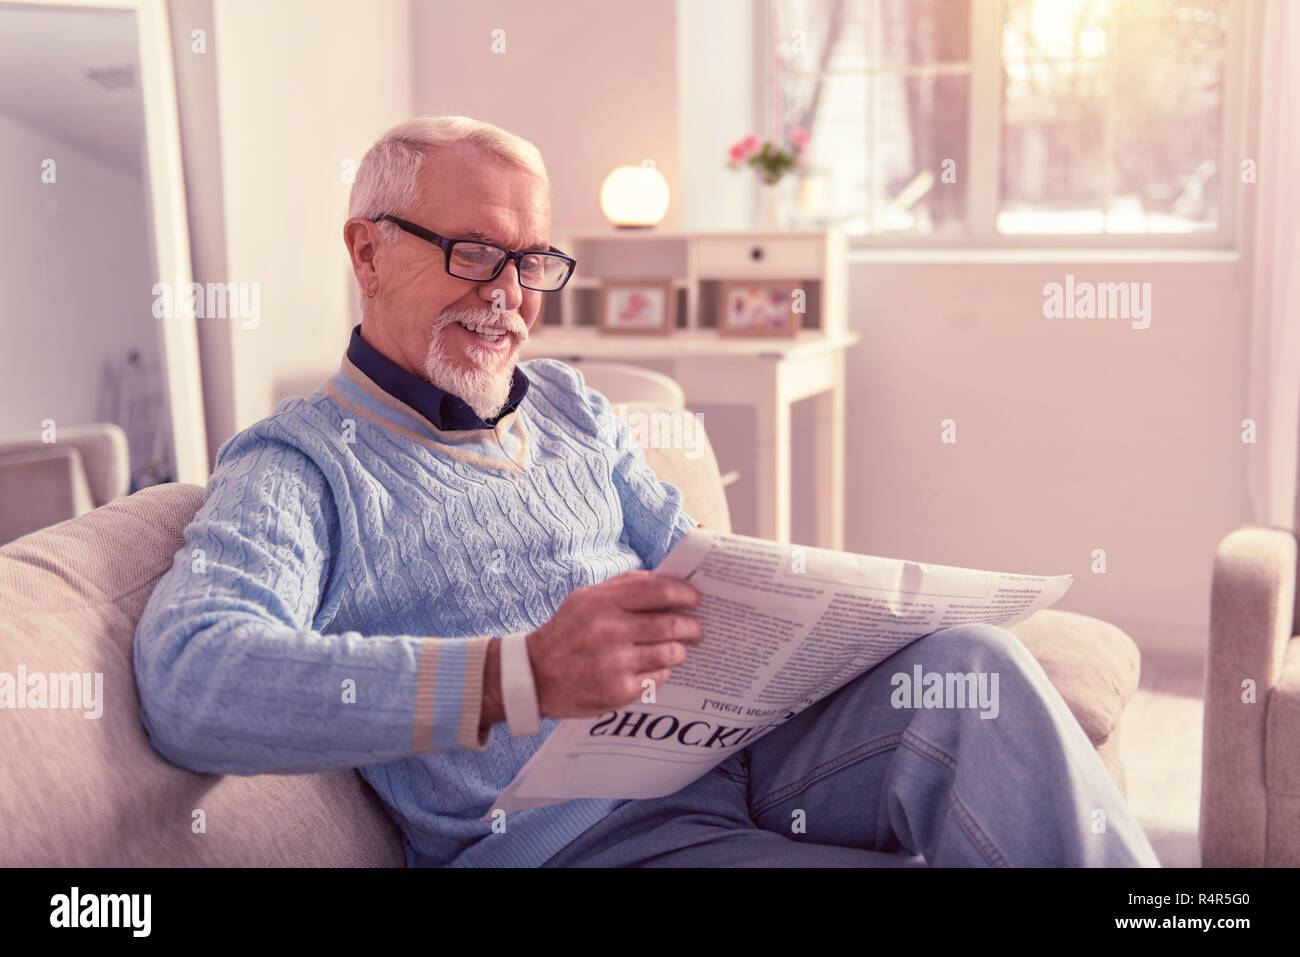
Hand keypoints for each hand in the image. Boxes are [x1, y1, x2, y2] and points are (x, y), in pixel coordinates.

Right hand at [527, 569, 702, 718]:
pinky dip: (662, 671)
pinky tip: (654, 667)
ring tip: (677, 649)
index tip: (695, 599)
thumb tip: (666, 580)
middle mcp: (609, 631)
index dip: (684, 594)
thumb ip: (625, 585)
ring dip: (679, 650)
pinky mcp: (618, 691)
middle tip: (696, 629)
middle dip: (692, 627)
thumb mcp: (586, 597)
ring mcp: (615, 664)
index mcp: (602, 602)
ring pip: (670, 653)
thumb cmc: (567, 631)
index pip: (658, 591)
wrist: (534, 675)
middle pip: (671, 625)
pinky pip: (658, 677)